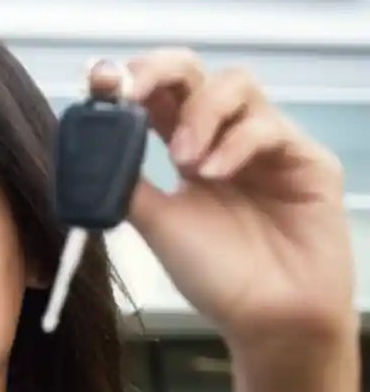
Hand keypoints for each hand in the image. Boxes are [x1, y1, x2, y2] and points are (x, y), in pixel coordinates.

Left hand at [88, 50, 355, 351]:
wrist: (268, 323)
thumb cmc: (215, 274)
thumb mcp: (155, 222)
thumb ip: (123, 181)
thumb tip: (84, 145)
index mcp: (182, 143)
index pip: (155, 91)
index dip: (127, 77)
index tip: (100, 81)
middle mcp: (224, 134)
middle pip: (193, 69)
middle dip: (158, 70)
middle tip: (131, 93)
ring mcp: (267, 143)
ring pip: (235, 83)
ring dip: (199, 113)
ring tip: (183, 160)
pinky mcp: (307, 159)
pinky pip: (268, 127)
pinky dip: (234, 145)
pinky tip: (214, 174)